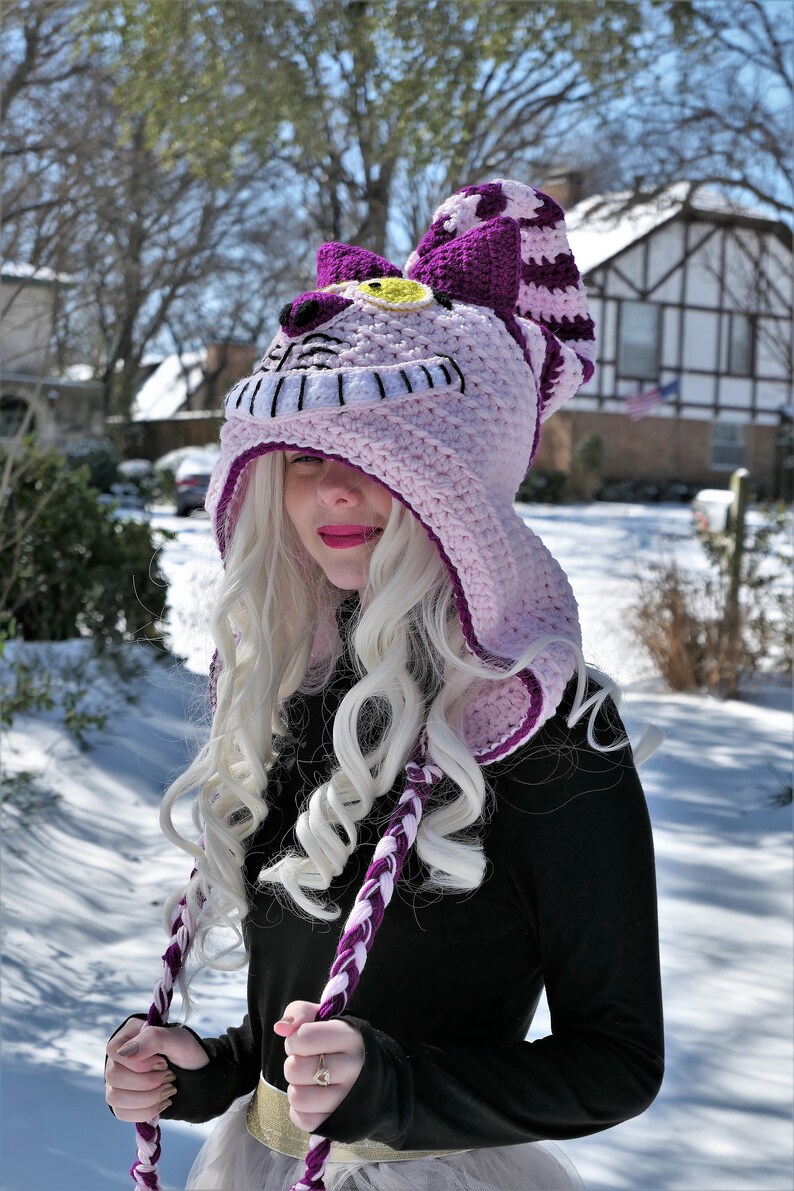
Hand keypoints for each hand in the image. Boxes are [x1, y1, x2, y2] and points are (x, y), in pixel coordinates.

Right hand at [105, 1017, 208, 1122]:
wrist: (197, 1075)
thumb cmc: (186, 1052)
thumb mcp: (177, 1039)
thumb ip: (152, 1038)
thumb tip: (125, 1053)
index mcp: (127, 1036)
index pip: (114, 1050)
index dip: (138, 1062)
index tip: (163, 1062)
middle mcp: (117, 1059)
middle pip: (113, 1077)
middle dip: (147, 1081)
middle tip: (169, 1076)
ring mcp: (117, 1081)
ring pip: (114, 1098)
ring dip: (147, 1098)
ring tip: (168, 1089)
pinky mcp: (122, 1102)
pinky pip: (121, 1113)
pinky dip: (145, 1111)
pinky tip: (162, 1102)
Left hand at [275, 1000, 364, 1133]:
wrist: (371, 1074)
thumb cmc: (338, 1042)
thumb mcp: (324, 1018)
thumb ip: (300, 1012)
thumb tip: (280, 1028)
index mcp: (351, 1036)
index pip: (304, 1038)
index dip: (294, 1040)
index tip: (302, 1042)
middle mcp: (354, 1068)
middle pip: (295, 1069)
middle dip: (293, 1064)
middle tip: (306, 1062)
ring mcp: (349, 1098)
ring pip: (298, 1097)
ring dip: (296, 1088)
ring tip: (309, 1082)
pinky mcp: (340, 1122)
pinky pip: (303, 1120)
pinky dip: (301, 1111)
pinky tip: (314, 1098)